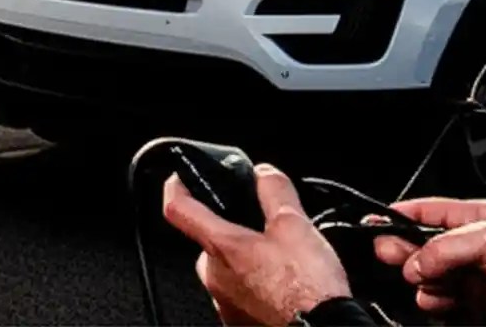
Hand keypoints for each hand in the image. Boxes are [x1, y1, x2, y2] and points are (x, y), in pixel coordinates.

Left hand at [163, 163, 351, 325]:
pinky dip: (256, 286)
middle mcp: (214, 277)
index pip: (177, 209)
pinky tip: (281, 287)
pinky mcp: (238, 321)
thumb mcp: (296, 226)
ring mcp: (224, 302)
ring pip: (227, 269)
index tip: (181, 178)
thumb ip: (275, 192)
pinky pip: (240, 294)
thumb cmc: (307, 290)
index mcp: (221, 247)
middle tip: (264, 231)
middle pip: (211, 240)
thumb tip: (265, 174)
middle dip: (234, 232)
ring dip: (248, 261)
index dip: (177, 187)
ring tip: (283, 263)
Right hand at [374, 197, 485, 322]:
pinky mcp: (470, 299)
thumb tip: (413, 263)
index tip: (373, 224)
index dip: (395, 217)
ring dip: (420, 281)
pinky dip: (432, 301)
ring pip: (424, 275)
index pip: (422, 211)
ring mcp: (466, 272)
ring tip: (429, 283)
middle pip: (416, 244)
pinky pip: (437, 299)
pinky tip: (439, 300)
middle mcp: (464, 244)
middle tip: (391, 256)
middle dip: (401, 250)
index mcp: (469, 218)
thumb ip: (444, 247)